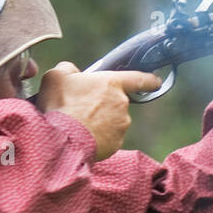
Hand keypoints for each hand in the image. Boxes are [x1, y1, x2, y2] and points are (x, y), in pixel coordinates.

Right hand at [35, 63, 161, 159]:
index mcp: (112, 83)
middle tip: (81, 108)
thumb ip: (68, 69)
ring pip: (113, 121)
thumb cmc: (59, 105)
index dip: (148, 79)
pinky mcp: (117, 143)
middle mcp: (122, 103)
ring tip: (79, 124)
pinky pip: (109, 137)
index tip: (156, 81)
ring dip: (100, 121)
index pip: (138, 78)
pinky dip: (99, 137)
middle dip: (103, 104)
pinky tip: (83, 136)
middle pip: (116, 102)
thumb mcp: (57, 77)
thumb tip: (73, 72)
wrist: (61, 139)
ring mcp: (121, 125)